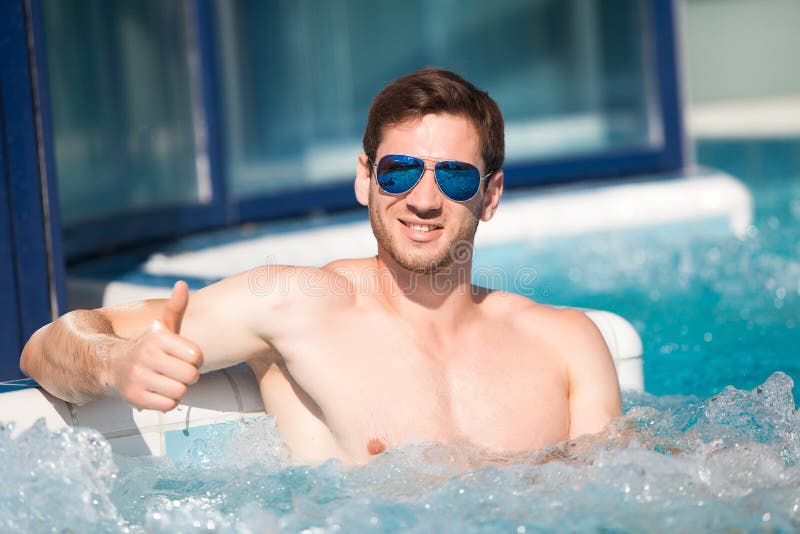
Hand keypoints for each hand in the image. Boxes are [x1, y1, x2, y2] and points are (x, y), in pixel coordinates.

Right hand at [111, 281, 202, 410]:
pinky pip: (169, 405)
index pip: (196, 355)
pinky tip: (157, 391)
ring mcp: (138, 378)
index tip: (182, 356)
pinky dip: (167, 401)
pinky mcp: (134, 398)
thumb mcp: (162, 327)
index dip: (194, 358)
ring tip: (165, 380)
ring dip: (177, 388)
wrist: (111, 367)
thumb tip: (183, 284)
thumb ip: (175, 308)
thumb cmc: (147, 347)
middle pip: (191, 375)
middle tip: (175, 371)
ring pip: (180, 391)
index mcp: (157, 337)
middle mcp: (145, 355)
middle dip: (188, 375)